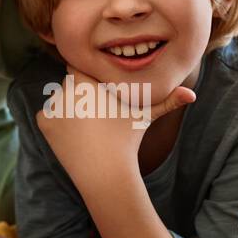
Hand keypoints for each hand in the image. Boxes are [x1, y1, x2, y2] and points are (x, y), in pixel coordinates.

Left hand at [35, 66, 194, 180]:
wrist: (104, 173)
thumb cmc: (127, 140)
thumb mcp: (145, 117)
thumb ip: (168, 101)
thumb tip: (193, 95)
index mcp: (88, 80)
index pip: (83, 65)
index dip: (91, 76)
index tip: (100, 90)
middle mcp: (66, 88)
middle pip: (72, 83)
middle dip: (81, 93)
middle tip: (97, 114)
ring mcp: (53, 105)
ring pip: (61, 99)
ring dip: (69, 107)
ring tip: (87, 126)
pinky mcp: (44, 121)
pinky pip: (49, 115)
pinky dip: (58, 122)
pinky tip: (74, 134)